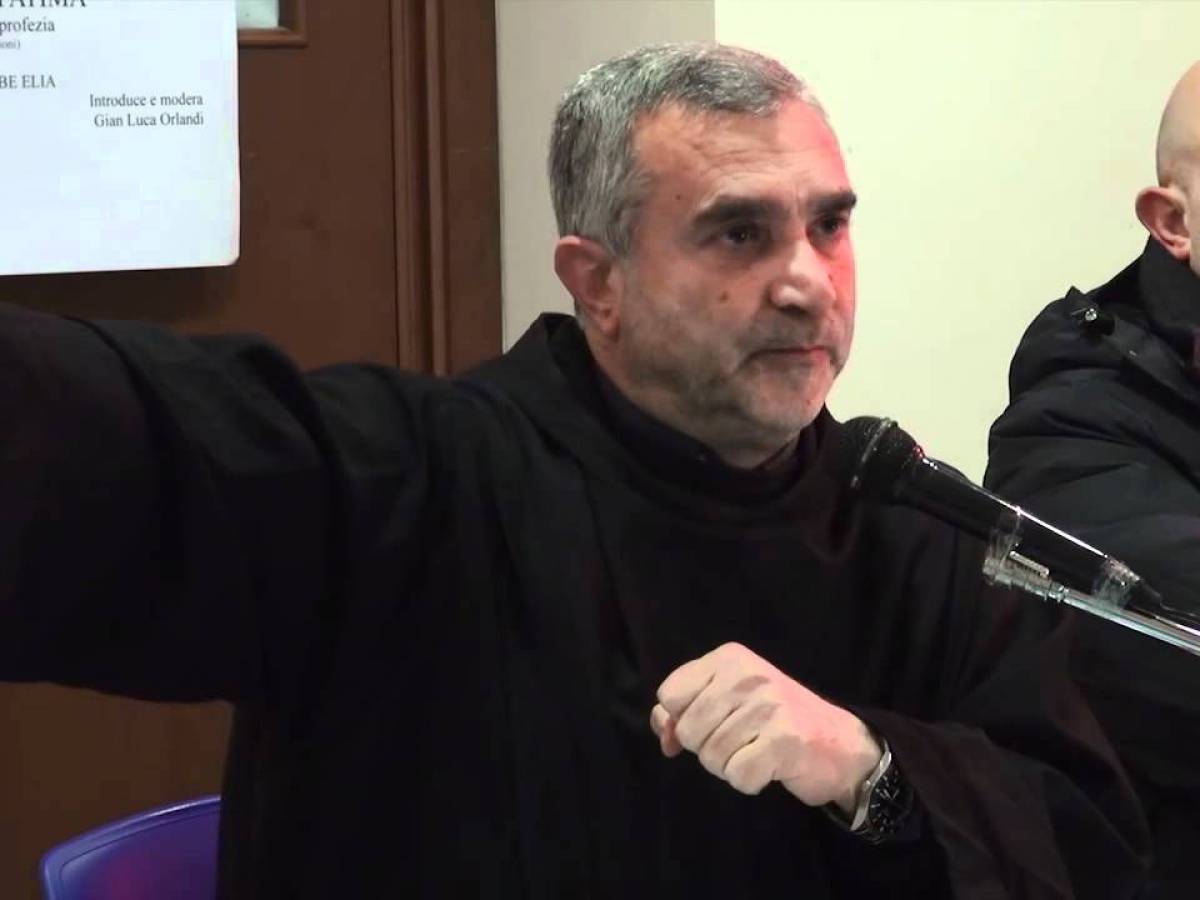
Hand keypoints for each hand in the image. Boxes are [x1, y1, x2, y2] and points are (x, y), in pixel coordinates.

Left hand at [650, 642, 880, 812]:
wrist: (842, 744)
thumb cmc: (777, 721)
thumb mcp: (729, 700)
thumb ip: (687, 709)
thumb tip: (663, 731)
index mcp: (729, 658)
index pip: (670, 695)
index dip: (680, 719)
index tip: (708, 725)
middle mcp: (747, 676)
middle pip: (688, 730)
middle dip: (708, 748)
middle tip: (742, 741)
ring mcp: (767, 706)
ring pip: (710, 757)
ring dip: (730, 766)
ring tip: (757, 751)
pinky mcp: (784, 740)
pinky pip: (737, 775)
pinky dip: (750, 781)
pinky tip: (770, 767)